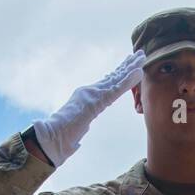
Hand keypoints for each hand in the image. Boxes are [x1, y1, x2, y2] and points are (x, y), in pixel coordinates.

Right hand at [32, 50, 146, 167]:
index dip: (119, 74)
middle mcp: (90, 91)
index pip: (106, 83)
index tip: (130, 64)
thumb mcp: (73, 132)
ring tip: (142, 57)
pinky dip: (128, 81)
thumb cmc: (60, 137)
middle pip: (113, 77)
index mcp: (86, 97)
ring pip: (116, 79)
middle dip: (127, 65)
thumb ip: (78, 131)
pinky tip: (139, 72)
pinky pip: (116, 89)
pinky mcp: (96, 100)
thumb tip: (78, 141)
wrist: (52, 137)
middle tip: (140, 54)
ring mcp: (92, 94)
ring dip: (131, 67)